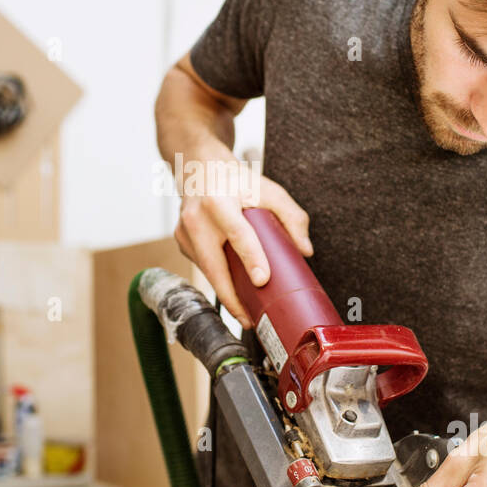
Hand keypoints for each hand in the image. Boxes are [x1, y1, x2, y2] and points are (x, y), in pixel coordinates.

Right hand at [172, 160, 311, 327]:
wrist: (198, 167)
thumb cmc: (236, 180)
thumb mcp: (268, 190)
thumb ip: (292, 216)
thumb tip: (305, 251)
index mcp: (218, 201)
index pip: (238, 233)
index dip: (251, 258)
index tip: (262, 280)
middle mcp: (196, 218)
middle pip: (214, 267)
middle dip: (232, 298)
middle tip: (250, 320)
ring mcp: (184, 232)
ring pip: (208, 272)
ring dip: (226, 292)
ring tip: (246, 311)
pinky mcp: (181, 242)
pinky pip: (203, 266)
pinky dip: (219, 278)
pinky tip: (232, 287)